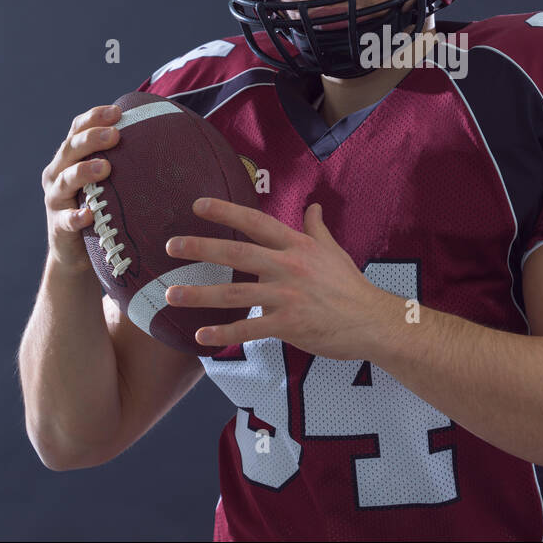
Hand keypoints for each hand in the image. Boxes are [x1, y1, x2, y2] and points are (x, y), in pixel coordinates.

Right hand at [41, 104, 122, 271]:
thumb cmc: (103, 209)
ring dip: (83, 171)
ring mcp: (56, 200)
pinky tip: (89, 215)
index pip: (78, 129)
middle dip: (91, 138)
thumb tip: (177, 140)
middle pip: (71, 149)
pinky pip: (67, 221)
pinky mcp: (59, 227)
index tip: (118, 111)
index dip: (95, 117)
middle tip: (115, 135)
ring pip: (64, 180)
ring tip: (104, 167)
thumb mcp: (112, 183)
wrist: (77, 255)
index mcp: (71, 158)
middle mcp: (58, 174)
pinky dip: (77, 216)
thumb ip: (129, 162)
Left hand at [163, 198, 395, 360]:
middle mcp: (288, 267)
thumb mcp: (333, 251)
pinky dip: (224, 333)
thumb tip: (312, 207)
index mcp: (297, 247)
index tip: (197, 205)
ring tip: (171, 295)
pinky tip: (201, 336)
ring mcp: (287, 297)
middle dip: (201, 248)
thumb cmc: (351, 285)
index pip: (256, 223)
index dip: (226, 212)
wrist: (372, 321)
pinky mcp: (288, 326)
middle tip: (170, 246)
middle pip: (238, 254)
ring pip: (236, 295)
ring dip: (200, 295)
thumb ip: (316, 229)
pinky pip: (250, 330)